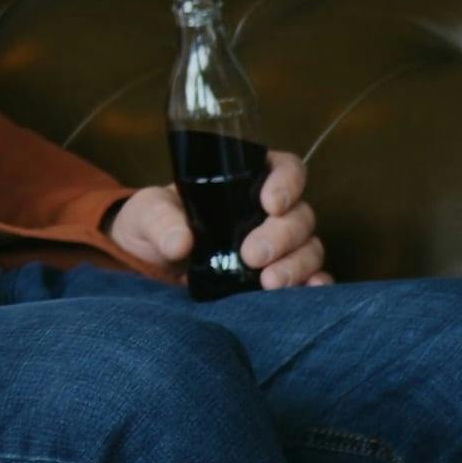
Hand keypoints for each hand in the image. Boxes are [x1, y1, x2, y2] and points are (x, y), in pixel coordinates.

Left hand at [113, 148, 329, 288]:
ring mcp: (280, 247)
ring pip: (309, 248)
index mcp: (244, 181)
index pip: (284, 169)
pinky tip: (304, 293)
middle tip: (252, 256)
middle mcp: (269, 212)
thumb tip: (180, 243)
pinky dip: (314, 286)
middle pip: (299, 216)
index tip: (270, 204)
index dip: (287, 183)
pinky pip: (313, 279)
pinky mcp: (281, 277)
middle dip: (281, 236)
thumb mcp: (146, 213)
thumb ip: (160, 221)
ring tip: (268, 283)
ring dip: (295, 266)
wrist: (150, 264)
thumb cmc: (154, 224)